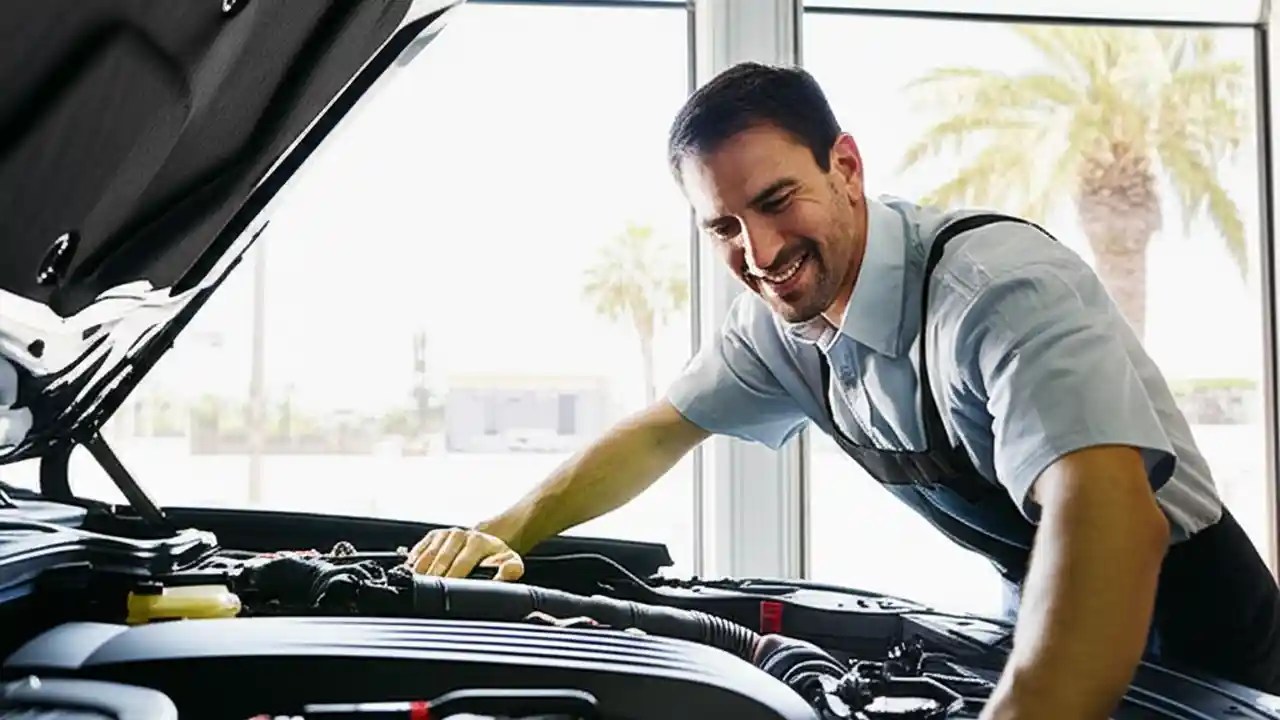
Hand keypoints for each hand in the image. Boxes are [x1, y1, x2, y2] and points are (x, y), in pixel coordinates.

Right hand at [404, 527, 524, 580]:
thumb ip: (510, 570)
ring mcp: (444, 534)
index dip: (453, 580)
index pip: (460, 564)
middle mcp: (459, 534)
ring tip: (420, 588)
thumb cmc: (496, 558)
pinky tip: (416, 575)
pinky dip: (414, 565)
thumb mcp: (510, 564)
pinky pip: (418, 552)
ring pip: (426, 557)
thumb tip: (507, 572)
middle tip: (430, 596)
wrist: (485, 544)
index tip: (448, 592)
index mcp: (477, 541)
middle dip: (435, 580)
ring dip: (421, 574)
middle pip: (440, 562)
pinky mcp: (432, 536)